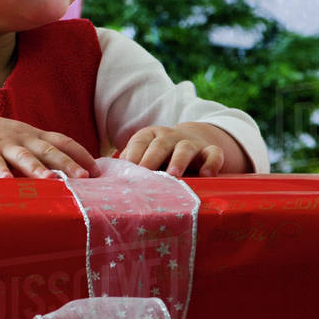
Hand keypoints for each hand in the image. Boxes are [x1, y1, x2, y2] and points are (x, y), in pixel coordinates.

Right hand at [0, 111, 95, 179]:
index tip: (98, 170)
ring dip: (37, 169)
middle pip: (48, 151)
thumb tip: (75, 172)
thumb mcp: (23, 140)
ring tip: (51, 180)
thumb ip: (44, 153)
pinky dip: (0, 174)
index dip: (81, 154)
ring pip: (24, 157)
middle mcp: (23, 139)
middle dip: (67, 164)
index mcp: (35, 136)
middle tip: (84, 177)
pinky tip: (7, 183)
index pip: (63, 142)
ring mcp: (3, 146)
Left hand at [119, 122, 241, 176]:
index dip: (132, 155)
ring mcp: (191, 143)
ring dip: (178, 161)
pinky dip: (212, 162)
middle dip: (151, 158)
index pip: (139, 142)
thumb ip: (128, 165)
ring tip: (173, 176)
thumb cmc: (159, 156)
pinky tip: (207, 175)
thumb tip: (104, 181)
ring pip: (185, 147)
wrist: (193, 142)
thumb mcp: (144, 156)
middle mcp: (169, 137)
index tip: (125, 172)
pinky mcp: (210, 151)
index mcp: (149, 136)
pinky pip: (214, 153)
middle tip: (145, 174)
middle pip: (160, 143)